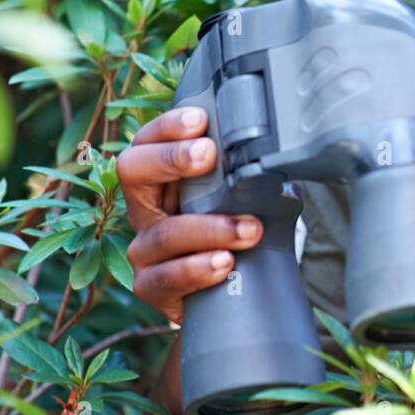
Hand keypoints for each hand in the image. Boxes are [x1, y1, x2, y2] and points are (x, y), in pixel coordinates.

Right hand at [116, 106, 261, 324]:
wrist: (227, 293)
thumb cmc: (234, 234)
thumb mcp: (237, 198)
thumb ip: (242, 174)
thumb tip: (281, 150)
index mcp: (162, 178)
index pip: (149, 140)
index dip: (168, 127)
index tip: (200, 120)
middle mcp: (146, 208)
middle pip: (133, 170)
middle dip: (171, 158)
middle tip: (208, 154)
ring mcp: (144, 249)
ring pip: (164, 231)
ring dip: (210, 227)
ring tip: (250, 229)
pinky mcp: (152, 286)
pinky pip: (165, 277)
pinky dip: (197, 268)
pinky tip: (224, 263)